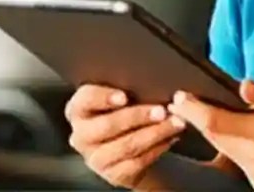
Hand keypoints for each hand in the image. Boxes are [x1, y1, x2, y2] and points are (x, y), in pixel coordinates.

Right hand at [64, 84, 186, 187]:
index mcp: (79, 110)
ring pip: (126, 145)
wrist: (128, 148)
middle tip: (161, 110)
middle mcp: (82, 135)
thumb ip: (126, 87)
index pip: (85, 100)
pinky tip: (170, 138)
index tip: (123, 96)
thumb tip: (151, 78)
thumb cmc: (123, 113)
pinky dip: (157, 149)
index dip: (103, 97)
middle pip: (107, 125)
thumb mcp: (120, 97)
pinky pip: (137, 162)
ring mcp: (96, 158)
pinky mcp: (113, 174)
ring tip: (175, 122)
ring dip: (155, 133)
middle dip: (137, 116)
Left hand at [168, 80, 253, 191]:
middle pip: (216, 139)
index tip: (181, 98)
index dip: (193, 110)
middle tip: (187, 104)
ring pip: (227, 152)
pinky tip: (242, 136)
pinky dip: (236, 149)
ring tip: (212, 115)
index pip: (216, 123)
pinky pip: (242, 165)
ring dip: (218, 134)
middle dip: (200, 120)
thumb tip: (242, 87)